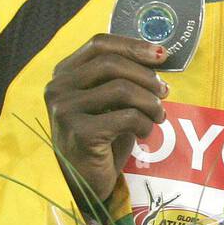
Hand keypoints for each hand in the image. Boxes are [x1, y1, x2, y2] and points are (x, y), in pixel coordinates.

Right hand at [45, 34, 168, 208]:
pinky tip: (145, 133)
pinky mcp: (78, 133)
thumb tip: (159, 55)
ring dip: (150, 102)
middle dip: (147, 76)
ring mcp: (64, 110)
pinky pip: (127, 117)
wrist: (86, 181)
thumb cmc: (103, 137)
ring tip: (159, 116)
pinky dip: (145, 124)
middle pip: (112, 63)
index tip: (161, 54)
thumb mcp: (110, 101)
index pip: (99, 44)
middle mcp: (57, 88)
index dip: (133, 45)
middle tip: (165, 92)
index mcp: (64, 74)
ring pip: (122, 89)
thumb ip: (123, 77)